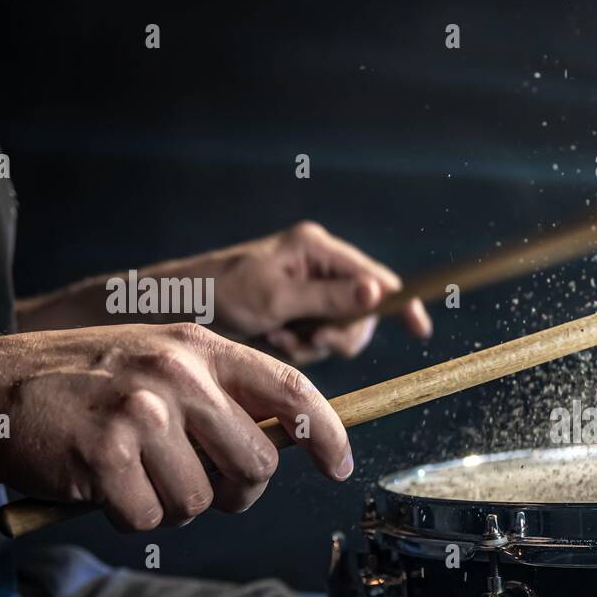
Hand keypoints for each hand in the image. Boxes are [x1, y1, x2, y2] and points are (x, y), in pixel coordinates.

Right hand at [0, 323, 352, 530]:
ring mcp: (142, 413)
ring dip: (171, 502)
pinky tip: (104, 483)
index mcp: (200, 348)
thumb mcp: (160, 359)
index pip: (290, 391)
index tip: (340, 466)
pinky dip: (130, 516)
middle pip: (257, 464)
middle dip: (236, 489)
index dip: (327, 433)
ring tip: (134, 469)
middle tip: (197, 480)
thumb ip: (220, 393)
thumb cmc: (86, 384)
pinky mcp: (107, 455)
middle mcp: (178, 375)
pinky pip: (151, 518)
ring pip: (202, 500)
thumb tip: (284, 443)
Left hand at [203, 221, 431, 362]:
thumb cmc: (219, 292)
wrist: (177, 307)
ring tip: (279, 337)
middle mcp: (318, 265)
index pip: (375, 277)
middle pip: (362, 310)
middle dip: (340, 333)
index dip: (399, 304)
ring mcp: (308, 290)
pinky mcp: (298, 311)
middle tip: (310, 340)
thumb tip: (376, 292)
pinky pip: (318, 339)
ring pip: (341, 330)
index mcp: (316, 249)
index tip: (419, 330)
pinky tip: (273, 338)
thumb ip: (329, 297)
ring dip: (314, 344)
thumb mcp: (275, 298)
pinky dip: (300, 347)